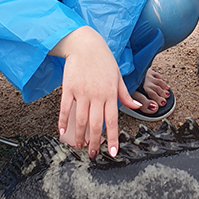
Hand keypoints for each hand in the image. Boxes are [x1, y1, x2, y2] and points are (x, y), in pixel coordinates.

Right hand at [50, 26, 138, 158]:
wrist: (85, 44)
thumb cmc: (103, 60)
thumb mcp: (118, 76)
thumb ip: (125, 94)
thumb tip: (136, 107)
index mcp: (110, 94)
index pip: (113, 120)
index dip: (113, 138)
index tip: (112, 152)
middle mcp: (97, 95)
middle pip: (96, 124)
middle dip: (95, 142)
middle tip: (93, 154)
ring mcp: (82, 92)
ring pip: (81, 119)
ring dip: (80, 135)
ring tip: (79, 146)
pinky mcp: (69, 88)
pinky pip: (65, 108)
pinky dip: (63, 121)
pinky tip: (62, 131)